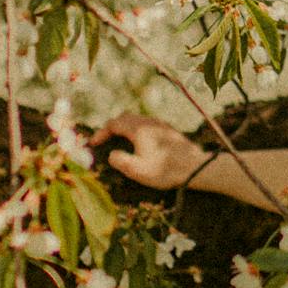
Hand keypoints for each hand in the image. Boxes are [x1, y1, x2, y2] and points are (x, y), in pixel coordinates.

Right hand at [91, 111, 207, 191]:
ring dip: (125, 127)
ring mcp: (160, 124)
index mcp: (138, 129)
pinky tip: (140, 142)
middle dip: (112, 127)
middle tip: (104, 139)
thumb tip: (112, 154)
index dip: (101, 132)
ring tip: (120, 140)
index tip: (93, 143)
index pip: (113, 124)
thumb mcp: (137, 170)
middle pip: (125, 118)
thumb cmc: (165, 170)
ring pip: (137, 119)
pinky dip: (137, 129)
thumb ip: (119, 160)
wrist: (195, 167)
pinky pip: (147, 124)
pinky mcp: (168, 130)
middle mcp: (148, 122)